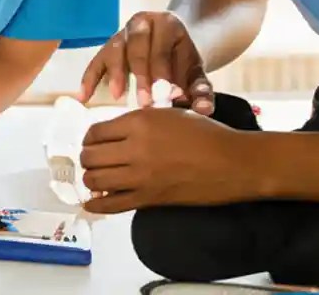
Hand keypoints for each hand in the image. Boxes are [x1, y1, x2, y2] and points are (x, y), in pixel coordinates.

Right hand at [79, 11, 214, 114]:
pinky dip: (89, 78)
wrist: (173, 46)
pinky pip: (96, 60)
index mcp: (167, 24)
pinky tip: (84, 97)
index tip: (164, 97)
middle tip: (144, 102)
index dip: (162, 73)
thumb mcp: (196, 74)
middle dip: (140, 75)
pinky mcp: (108, 46)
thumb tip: (203, 110)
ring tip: (117, 95)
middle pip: (137, 46)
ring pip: (115, 49)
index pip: (161, 48)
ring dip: (116, 73)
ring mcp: (122, 32)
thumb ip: (202, 91)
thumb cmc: (183, 63)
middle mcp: (142, 22)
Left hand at [79, 107, 258, 213]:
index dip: (90, 138)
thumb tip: (114, 133)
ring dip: (90, 178)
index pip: (95, 132)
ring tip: (97, 176)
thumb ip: (138, 121)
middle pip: (90, 156)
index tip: (94, 142)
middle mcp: (134, 148)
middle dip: (86, 158)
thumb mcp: (168, 114)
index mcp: (139, 122)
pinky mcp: (148, 198)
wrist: (232, 162)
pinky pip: (111, 204)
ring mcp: (140, 175)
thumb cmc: (205, 134)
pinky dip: (96, 204)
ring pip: (94, 179)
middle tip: (93, 160)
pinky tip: (92, 203)